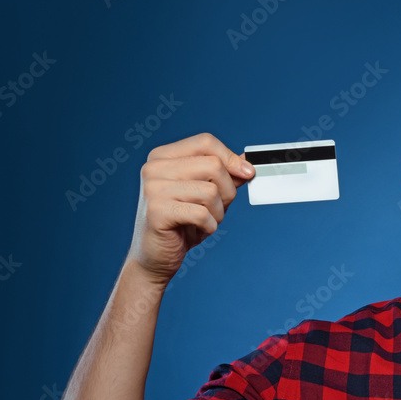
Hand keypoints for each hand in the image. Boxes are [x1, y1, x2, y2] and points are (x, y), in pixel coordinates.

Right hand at [126, 133, 254, 286]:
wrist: (154, 257)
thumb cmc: (181, 224)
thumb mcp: (205, 195)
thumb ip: (223, 176)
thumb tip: (247, 160)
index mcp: (163, 156)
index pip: (206, 142)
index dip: (231, 158)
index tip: (247, 174)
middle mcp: (154, 168)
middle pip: (213, 165)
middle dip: (228, 191)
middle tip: (218, 209)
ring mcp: (153, 189)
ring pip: (211, 191)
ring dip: (218, 213)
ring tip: (204, 222)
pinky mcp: (157, 211)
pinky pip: (202, 214)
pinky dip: (209, 226)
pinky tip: (197, 231)